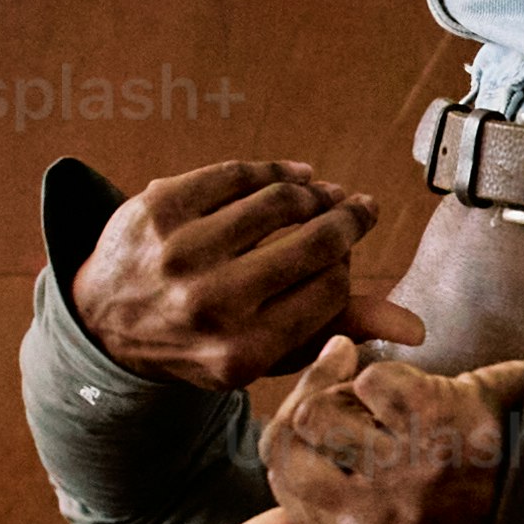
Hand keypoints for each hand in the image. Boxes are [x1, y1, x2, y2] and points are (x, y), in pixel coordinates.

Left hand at [78, 158, 397, 392]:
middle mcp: (209, 305)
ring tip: (322, 196)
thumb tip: (417, 329)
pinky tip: (289, 176)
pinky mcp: (156, 208)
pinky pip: (235, 174)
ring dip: (312, 193)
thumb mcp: (265, 352)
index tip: (345, 258)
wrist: (106, 322)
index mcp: (241, 352)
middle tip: (359, 209)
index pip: (329, 290)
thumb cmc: (204, 339)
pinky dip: (272, 171)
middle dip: (346, 220)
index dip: (346, 268)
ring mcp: (178, 254)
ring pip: (277, 201)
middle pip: (312, 243)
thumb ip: (337, 332)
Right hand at [215, 340, 523, 523]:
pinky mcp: (440, 427)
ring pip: (327, 407)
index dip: (292, 429)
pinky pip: (375, 379)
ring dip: (354, 386)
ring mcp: (410, 479)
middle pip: (292, 438)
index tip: (320, 401)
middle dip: (314, 397)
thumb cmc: (447, 502)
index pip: (280, 476)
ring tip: (390, 398)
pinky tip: (425, 390)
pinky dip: (396, 372)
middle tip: (343, 372)